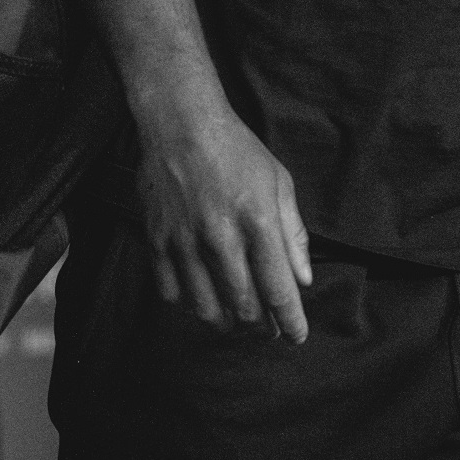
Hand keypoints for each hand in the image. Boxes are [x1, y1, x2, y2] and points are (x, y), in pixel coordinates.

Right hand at [137, 100, 312, 339]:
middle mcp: (222, 238)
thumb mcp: (279, 182)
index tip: (297, 335)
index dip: (291, 321)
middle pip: (243, 306)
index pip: (278, 289)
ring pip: (206, 307)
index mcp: (258, 222)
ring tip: (236, 315)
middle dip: (261, 323)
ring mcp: (185, 242)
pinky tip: (200, 293)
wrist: (181, 123)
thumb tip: (302, 278)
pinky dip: (188, 302)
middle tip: (268, 325)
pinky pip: (171, 292)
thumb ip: (293, 233)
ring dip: (225, 319)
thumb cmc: (236, 150)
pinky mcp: (157, 241)